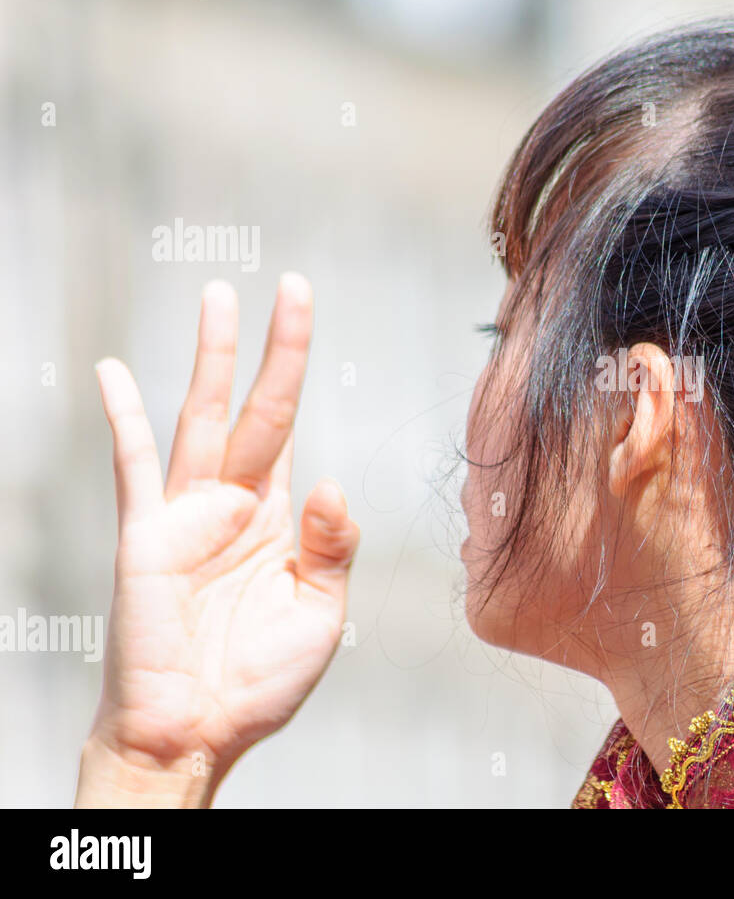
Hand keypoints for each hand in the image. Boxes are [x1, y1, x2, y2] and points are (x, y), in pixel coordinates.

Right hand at [76, 274, 358, 806]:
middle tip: (287, 284)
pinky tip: (114, 372)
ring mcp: (187, 514)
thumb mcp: (321, 611)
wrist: (200, 735)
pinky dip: (125, 419)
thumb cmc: (260, 680)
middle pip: (256, 406)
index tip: (307, 312)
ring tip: (217, 296)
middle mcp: (232, 503)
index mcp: (277, 517)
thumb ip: (333, 544)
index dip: (300, 370)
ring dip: (210, 358)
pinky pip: (134, 467)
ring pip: (201, 418)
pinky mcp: (147, 537)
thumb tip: (333, 481)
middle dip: (272, 346)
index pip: (290, 425)